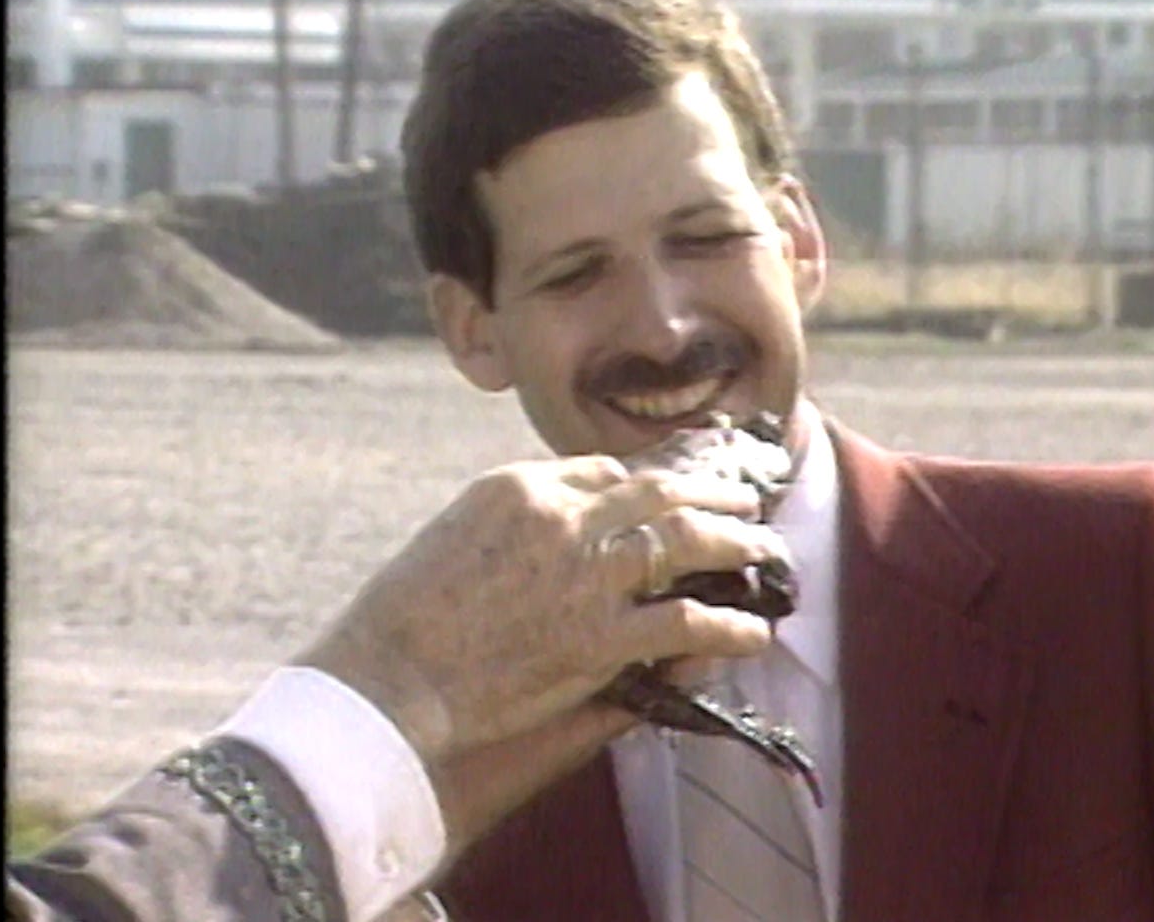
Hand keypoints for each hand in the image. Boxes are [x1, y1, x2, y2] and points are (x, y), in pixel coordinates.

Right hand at [294, 454, 786, 763]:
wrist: (387, 680)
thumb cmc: (405, 619)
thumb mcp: (454, 536)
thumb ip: (514, 522)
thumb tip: (561, 528)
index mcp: (519, 485)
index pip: (606, 472)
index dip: (651, 483)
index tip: (676, 492)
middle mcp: (561, 517)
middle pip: (659, 492)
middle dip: (713, 494)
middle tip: (746, 501)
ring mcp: (585, 575)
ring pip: (685, 540)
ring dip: (736, 543)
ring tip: (766, 550)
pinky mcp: (600, 637)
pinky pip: (685, 622)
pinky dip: (727, 626)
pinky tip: (750, 633)